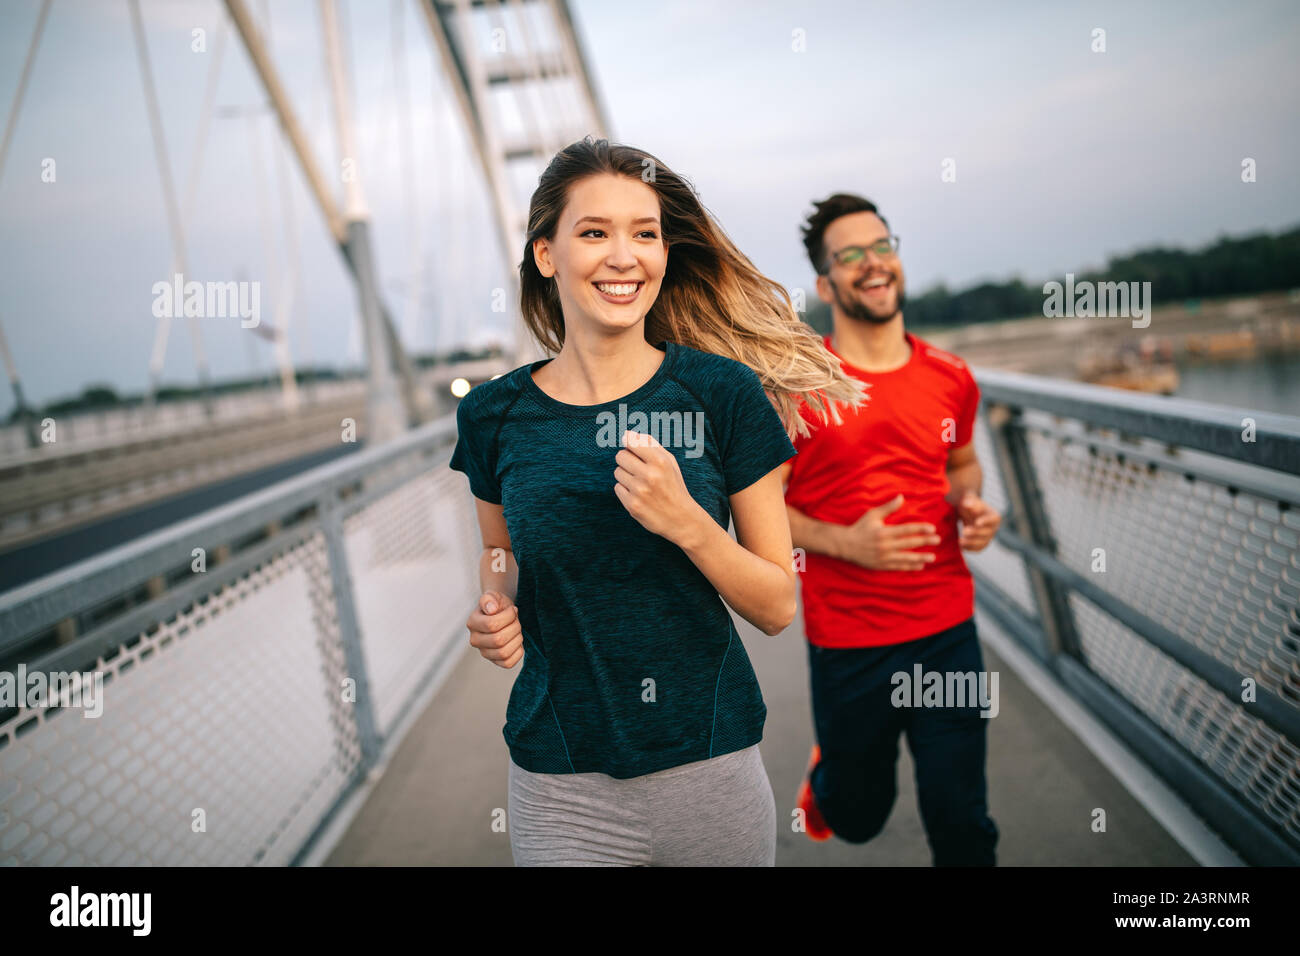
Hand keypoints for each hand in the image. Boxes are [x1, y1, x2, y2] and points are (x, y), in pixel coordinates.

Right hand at [467, 589, 522, 667]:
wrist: (502, 613)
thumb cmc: (498, 605)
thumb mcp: (493, 596)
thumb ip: (490, 598)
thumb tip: (491, 608)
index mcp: (472, 623)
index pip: (492, 625)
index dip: (508, 616)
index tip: (512, 610)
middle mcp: (475, 640)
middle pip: (498, 640)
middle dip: (514, 628)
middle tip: (516, 620)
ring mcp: (485, 652)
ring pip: (503, 653)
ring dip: (517, 639)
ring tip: (517, 630)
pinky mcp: (495, 661)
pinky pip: (508, 663)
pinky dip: (518, 652)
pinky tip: (516, 640)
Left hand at [613, 430, 707, 546]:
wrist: (680, 518)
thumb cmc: (673, 486)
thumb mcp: (669, 462)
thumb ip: (650, 444)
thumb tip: (628, 434)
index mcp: (660, 461)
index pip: (631, 442)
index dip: (629, 443)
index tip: (631, 446)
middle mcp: (649, 475)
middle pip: (620, 456)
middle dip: (626, 460)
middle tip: (637, 468)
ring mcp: (639, 491)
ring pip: (617, 472)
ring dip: (626, 476)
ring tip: (640, 483)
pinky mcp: (632, 505)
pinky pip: (617, 488)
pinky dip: (625, 490)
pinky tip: (638, 495)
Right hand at [837, 494, 940, 570]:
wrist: (846, 546)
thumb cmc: (860, 528)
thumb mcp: (872, 515)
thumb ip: (888, 507)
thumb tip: (901, 497)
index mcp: (884, 532)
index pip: (906, 530)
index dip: (920, 529)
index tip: (932, 528)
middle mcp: (885, 546)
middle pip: (909, 543)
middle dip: (925, 542)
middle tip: (938, 540)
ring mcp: (884, 557)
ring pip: (906, 558)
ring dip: (921, 558)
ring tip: (933, 557)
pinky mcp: (882, 566)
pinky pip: (899, 567)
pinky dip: (910, 567)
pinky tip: (920, 566)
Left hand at [955, 491, 1000, 551]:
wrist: (968, 512)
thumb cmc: (970, 504)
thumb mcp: (969, 500)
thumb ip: (969, 501)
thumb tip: (967, 504)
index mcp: (993, 516)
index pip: (993, 519)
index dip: (986, 521)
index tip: (976, 522)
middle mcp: (993, 527)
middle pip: (987, 533)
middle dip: (976, 533)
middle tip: (964, 531)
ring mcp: (988, 537)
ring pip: (983, 543)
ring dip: (972, 543)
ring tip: (960, 541)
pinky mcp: (982, 543)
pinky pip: (979, 548)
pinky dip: (971, 549)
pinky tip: (962, 547)